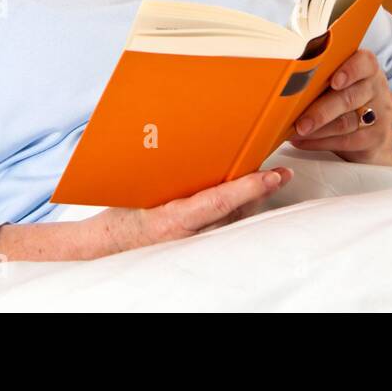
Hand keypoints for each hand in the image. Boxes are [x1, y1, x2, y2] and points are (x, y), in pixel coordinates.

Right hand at [82, 166, 293, 258]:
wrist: (110, 245)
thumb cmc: (123, 212)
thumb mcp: (141, 188)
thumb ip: (168, 173)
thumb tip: (188, 144)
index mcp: (173, 219)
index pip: (218, 202)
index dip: (247, 189)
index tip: (269, 176)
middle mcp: (189, 235)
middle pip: (235, 212)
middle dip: (259, 191)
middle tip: (281, 174)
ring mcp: (195, 243)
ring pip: (234, 220)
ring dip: (254, 200)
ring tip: (274, 179)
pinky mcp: (198, 246)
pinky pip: (225, 226)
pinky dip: (240, 210)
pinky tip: (252, 195)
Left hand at [288, 48, 391, 164]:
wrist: (373, 128)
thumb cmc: (347, 96)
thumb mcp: (340, 81)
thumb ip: (321, 78)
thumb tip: (286, 87)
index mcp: (367, 68)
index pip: (364, 62)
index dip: (350, 71)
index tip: (334, 81)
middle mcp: (376, 88)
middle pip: (348, 98)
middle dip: (320, 112)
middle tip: (299, 122)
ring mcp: (379, 114)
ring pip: (346, 122)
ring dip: (317, 130)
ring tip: (296, 132)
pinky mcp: (375, 137)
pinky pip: (346, 141)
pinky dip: (320, 142)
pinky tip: (303, 141)